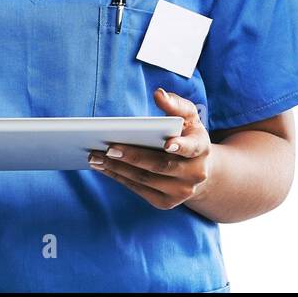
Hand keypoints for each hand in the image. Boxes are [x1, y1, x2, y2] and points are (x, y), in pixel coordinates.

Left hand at [87, 88, 211, 208]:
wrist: (197, 169)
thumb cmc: (187, 136)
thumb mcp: (188, 117)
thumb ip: (175, 104)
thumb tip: (159, 94)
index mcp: (201, 149)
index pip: (191, 148)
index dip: (180, 146)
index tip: (167, 144)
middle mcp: (195, 174)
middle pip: (160, 165)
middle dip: (132, 156)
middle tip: (107, 147)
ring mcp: (181, 192)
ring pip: (145, 179)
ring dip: (118, 168)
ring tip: (96, 157)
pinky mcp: (166, 203)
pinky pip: (139, 190)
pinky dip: (119, 178)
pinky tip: (104, 167)